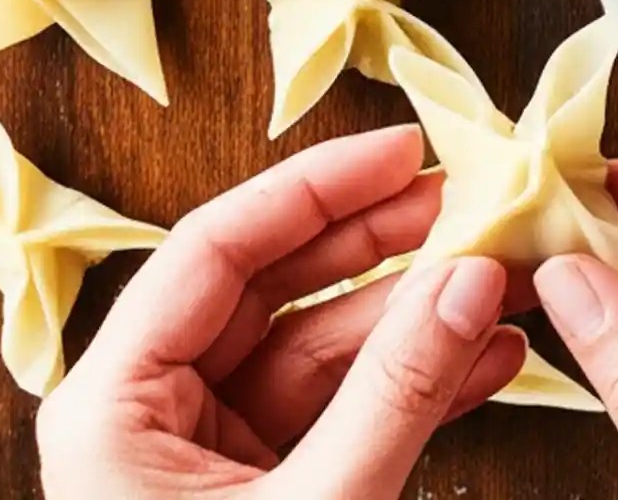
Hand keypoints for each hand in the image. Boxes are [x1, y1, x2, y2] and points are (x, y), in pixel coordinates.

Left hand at [35, 126, 526, 498]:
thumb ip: (393, 394)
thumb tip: (469, 284)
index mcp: (116, 400)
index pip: (216, 251)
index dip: (313, 190)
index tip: (401, 150)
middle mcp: (161, 407)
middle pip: (278, 287)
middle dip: (379, 243)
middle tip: (464, 199)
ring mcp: (224, 446)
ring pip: (328, 346)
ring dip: (418, 312)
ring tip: (500, 274)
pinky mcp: (278, 480)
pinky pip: (351, 406)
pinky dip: (421, 379)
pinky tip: (491, 353)